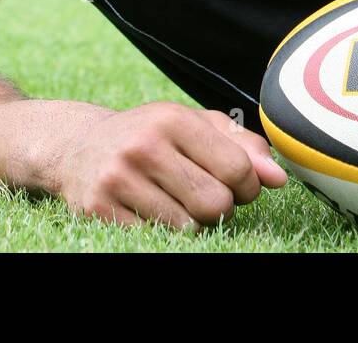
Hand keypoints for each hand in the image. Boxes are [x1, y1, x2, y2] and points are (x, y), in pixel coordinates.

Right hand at [50, 100, 286, 229]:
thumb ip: (243, 146)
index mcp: (172, 118)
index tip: (239, 184)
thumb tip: (279, 178)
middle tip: (204, 192)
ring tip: (175, 198)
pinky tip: (150, 208)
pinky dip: (163, 231)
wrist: (78, 147)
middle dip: (220, 206)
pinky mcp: (100, 210)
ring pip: (188, 227)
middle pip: (215, 203)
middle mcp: (143, 145)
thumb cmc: (152, 135)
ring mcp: (118, 179)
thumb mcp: (195, 125)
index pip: (237, 168)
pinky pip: (157, 238)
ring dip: (191, 221)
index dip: (248, 185)